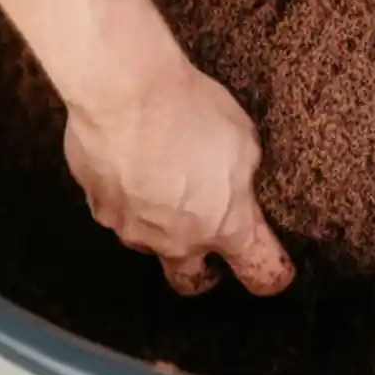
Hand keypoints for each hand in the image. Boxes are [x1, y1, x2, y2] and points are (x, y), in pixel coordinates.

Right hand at [63, 55, 293, 296]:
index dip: (271, 274)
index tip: (275, 272)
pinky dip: (126, 196)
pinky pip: (117, 212)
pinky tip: (130, 164)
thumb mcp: (243, 139)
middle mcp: (179, 241)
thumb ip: (243, 176)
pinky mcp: (99, 209)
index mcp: (227, 226)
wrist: (126, 94)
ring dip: (159, 224)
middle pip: (191, 280)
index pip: (260, 271)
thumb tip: (237, 185)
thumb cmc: (192, 112)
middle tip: (206, 241)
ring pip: (150, 242)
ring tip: (162, 181)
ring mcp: (134, 229)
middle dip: (202, 272)